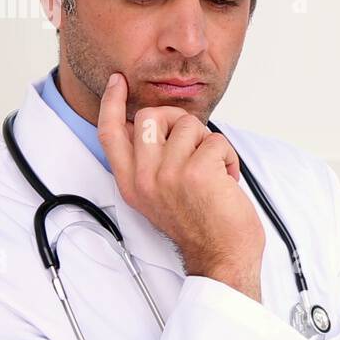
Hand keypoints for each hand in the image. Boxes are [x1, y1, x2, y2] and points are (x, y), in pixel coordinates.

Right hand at [97, 73, 264, 301]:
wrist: (221, 256)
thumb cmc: (200, 226)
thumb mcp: (160, 196)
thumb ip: (151, 164)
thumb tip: (156, 127)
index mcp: (131, 183)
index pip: (109, 133)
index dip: (111, 103)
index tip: (118, 82)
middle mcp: (143, 178)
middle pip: (149, 116)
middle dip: (178, 120)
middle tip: (196, 142)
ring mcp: (168, 174)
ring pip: (187, 124)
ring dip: (210, 143)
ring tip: (215, 170)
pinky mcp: (196, 172)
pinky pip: (216, 140)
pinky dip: (229, 156)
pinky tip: (227, 180)